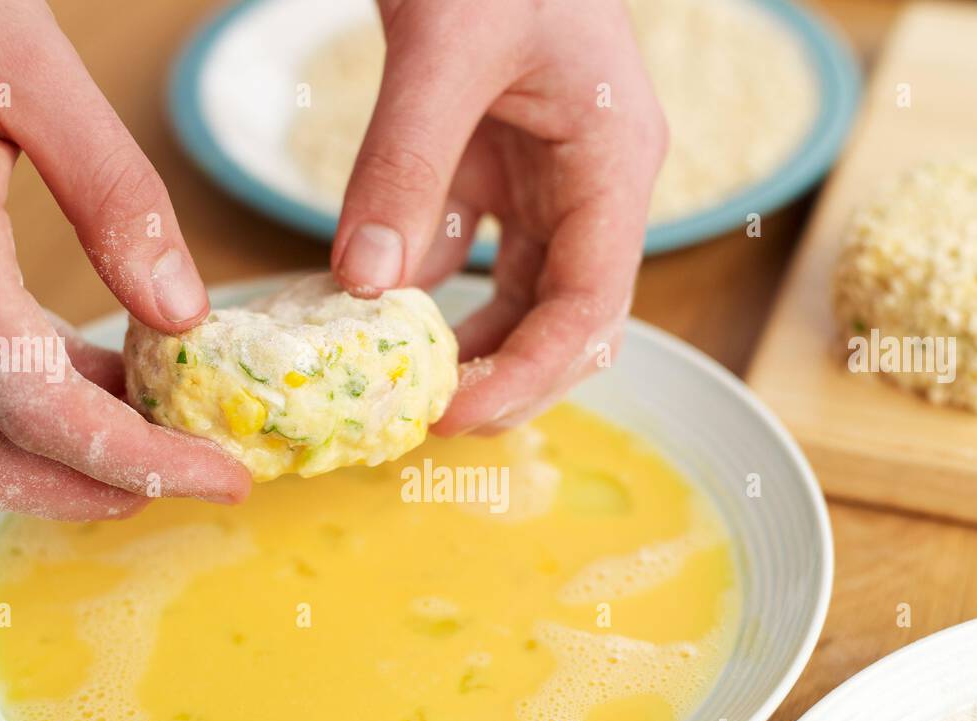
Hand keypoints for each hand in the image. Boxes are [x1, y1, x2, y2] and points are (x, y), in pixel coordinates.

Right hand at [0, 0, 249, 519]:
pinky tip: (106, 379)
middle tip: (192, 478)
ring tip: (162, 435)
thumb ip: (117, 199)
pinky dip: (32, 408)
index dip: (140, 464)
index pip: (38, 410)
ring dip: (62, 461)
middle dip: (94, 493)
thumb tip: (182, 314)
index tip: (224, 479)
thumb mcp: (40, 73)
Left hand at [331, 0, 666, 432]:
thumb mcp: (445, 45)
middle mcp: (590, 185)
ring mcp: (542, 181)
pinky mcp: (492, 169)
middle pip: (563, 322)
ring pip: (515, 300)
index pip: (592, 307)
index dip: (531, 376)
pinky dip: (421, 289)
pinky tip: (369, 307)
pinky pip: (464, 253)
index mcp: (615, 162)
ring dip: (460, 347)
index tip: (455, 415)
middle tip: (419, 419)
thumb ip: (404, 163)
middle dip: (501, 379)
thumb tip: (361, 284)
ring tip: (392, 384)